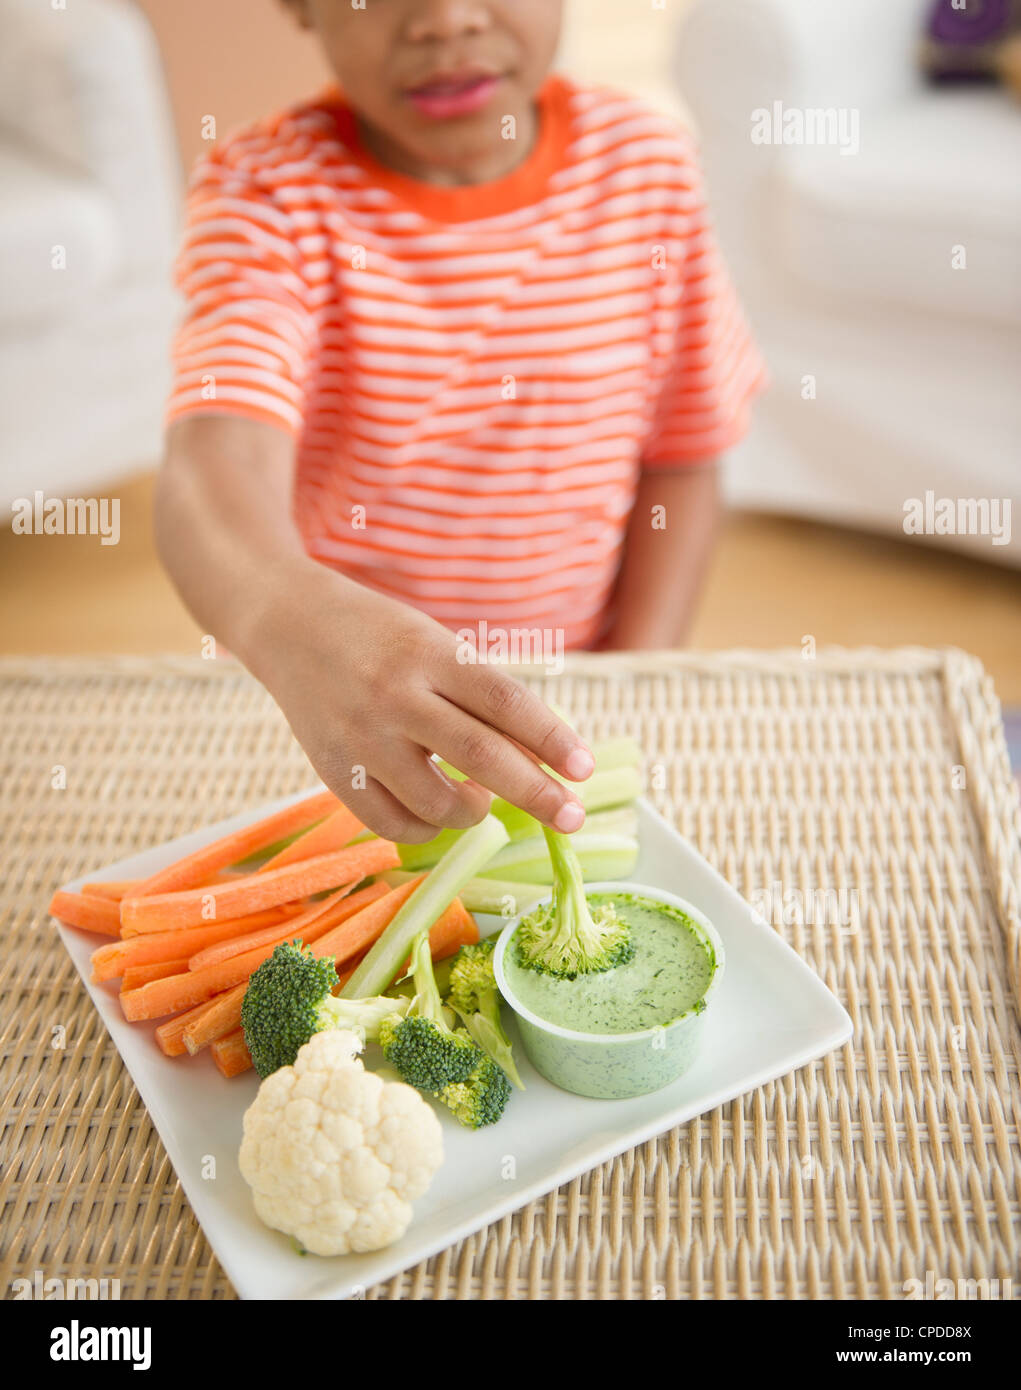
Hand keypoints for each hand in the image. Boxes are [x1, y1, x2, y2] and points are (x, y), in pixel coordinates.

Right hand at [244, 562, 594, 841]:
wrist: (290, 626)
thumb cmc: (382, 638)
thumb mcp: (435, 647)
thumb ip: (481, 698)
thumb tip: (541, 761)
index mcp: (431, 654)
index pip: (505, 702)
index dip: (551, 738)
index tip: (584, 769)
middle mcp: (397, 695)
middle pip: (480, 754)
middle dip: (536, 792)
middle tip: (571, 817)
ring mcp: (362, 736)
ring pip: (437, 800)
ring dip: (474, 811)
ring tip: (479, 798)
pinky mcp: (332, 770)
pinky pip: (392, 822)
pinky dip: (427, 827)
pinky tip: (437, 811)